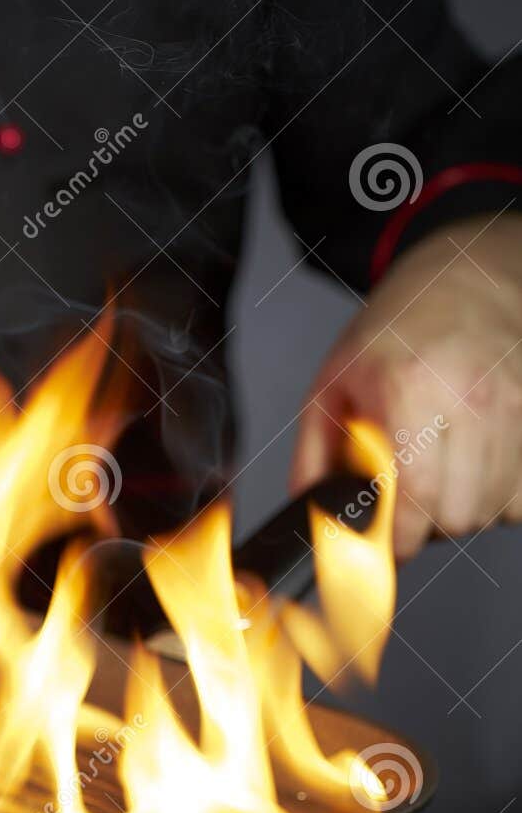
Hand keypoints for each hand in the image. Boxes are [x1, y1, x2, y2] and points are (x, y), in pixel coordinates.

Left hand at [290, 213, 521, 558]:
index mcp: (410, 389)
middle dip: (431, 526)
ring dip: (468, 510)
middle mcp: (472, 398)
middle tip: (413, 504)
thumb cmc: (398, 325)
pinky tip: (478, 469)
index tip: (388, 541)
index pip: (418, 498)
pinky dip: (504, 495)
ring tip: (445, 480)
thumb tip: (311, 512)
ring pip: (500, 508)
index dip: (400, 537)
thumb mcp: (335, 380)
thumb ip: (315, 453)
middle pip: (461, 514)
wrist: (467, 271)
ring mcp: (516, 404)